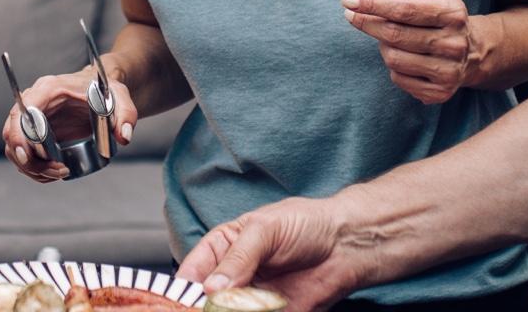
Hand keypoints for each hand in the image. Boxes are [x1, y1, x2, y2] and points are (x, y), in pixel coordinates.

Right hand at [1, 67, 136, 181]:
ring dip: (33, 168)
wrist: (101, 91)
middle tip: (57, 170)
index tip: (28, 155)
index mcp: (49, 88)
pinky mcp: (35, 134)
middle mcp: (34, 102)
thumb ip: (126, 114)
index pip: (22, 111)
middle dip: (29, 159)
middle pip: (13, 134)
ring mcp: (32, 119)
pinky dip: (35, 169)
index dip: (19, 134)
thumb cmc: (106, 90)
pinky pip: (25, 155)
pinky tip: (54, 173)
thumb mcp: (120, 97)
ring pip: (16, 149)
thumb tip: (124, 137)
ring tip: (60, 172)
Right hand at [177, 196, 360, 311]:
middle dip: (202, 309)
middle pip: (202, 304)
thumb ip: (239, 257)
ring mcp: (246, 303)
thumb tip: (211, 288)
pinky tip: (261, 310)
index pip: (191, 273)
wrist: (344, 246)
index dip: (183, 291)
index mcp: (222, 248)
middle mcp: (230, 279)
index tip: (184, 304)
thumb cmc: (306, 224)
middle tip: (215, 309)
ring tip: (242, 307)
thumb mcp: (267, 229)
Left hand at [342, 0, 474, 103]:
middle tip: (350, 14)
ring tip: (387, 36)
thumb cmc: (447, 16)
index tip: (348, 0)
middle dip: (367, 23)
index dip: (374, 5)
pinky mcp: (439, 92)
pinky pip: (399, 79)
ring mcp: (447, 71)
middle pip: (395, 35)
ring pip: (394, 58)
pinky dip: (393, 66)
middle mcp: (453, 44)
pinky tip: (401, 55)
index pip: (405, 9)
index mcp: (453, 14)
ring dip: (383, 45)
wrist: (474, 54)